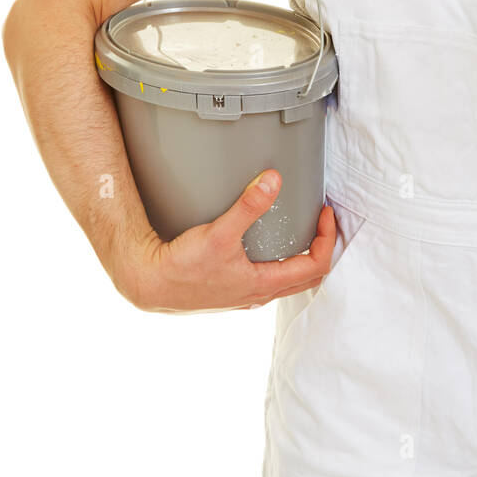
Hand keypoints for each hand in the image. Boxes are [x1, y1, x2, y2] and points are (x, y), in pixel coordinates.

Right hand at [125, 171, 336, 313]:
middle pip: (308, 277)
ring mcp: (245, 295)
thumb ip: (248, 206)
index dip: (327, 239)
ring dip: (302, 256)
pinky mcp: (231, 290)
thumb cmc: (181, 268)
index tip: (325, 214)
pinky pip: (268, 279)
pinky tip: (267, 244)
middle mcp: (259, 295)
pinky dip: (280, 261)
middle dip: (321, 248)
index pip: (316, 267)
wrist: (149, 284)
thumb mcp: (218, 234)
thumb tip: (273, 180)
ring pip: (288, 281)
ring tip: (302, 229)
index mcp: (264, 285)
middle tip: (322, 221)